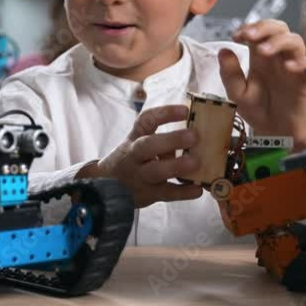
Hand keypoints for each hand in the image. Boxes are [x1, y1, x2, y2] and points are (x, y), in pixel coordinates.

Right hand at [84, 105, 201, 207]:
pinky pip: (166, 193)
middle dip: (171, 140)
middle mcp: (134, 156)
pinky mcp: (148, 194)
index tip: (185, 111)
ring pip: (155, 171)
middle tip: (194, 136)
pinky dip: (183, 192)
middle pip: (148, 146)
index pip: (146, 121)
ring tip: (196, 162)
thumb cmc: (132, 161)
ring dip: (176, 166)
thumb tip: (198, 138)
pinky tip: (197, 188)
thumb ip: (162, 141)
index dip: (165, 114)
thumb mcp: (138, 146)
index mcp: (134, 139)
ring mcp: (140, 176)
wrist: (108, 187)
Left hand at [220, 19, 305, 151]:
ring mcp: (295, 66)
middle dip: (263, 27)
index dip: (248, 28)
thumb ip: (230, 73)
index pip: (257, 32)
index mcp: (260, 57)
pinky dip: (301, 62)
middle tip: (249, 35)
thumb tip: (223, 51)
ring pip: (295, 41)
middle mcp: (278, 57)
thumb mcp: (237, 93)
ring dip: (279, 41)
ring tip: (264, 50)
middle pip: (278, 28)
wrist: (275, 133)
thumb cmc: (259, 110)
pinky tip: (288, 67)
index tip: (237, 36)